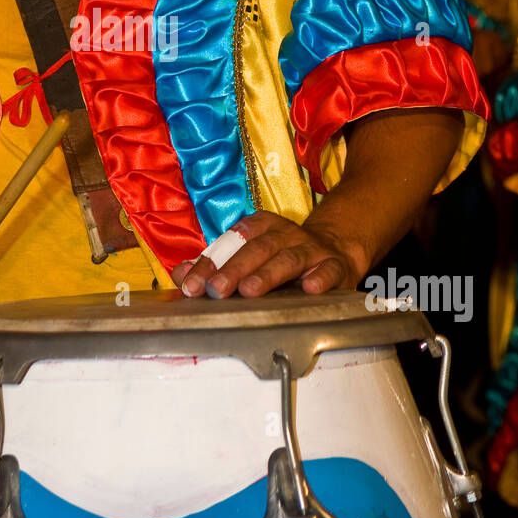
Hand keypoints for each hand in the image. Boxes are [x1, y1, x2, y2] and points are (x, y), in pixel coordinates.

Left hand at [172, 212, 366, 299]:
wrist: (336, 251)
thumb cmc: (282, 257)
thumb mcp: (249, 255)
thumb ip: (215, 264)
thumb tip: (182, 275)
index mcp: (262, 227)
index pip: (232, 241)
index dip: (210, 263)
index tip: (192, 285)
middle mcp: (286, 233)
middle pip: (257, 249)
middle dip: (234, 269)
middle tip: (215, 290)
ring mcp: (312, 249)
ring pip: (288, 259)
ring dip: (268, 274)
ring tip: (249, 290)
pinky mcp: (335, 266)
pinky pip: (328, 270)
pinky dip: (320, 278)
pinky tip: (310, 288)